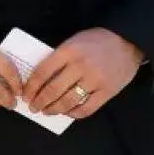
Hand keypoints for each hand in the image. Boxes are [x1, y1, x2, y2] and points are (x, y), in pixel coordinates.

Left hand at [24, 28, 142, 119]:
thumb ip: (60, 58)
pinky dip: (74, 114)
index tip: (26, 95)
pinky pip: (87, 109)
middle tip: (34, 107)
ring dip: (54, 109)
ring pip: (68, 102)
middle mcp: (81, 66)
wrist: (128, 41)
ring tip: (47, 111)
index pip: (43, 72)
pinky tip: (68, 112)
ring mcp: (95, 80)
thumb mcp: (75, 41)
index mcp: (69, 51)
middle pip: (53, 90)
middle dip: (39, 102)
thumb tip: (41, 80)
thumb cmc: (97, 41)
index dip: (31, 87)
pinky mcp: (107, 91)